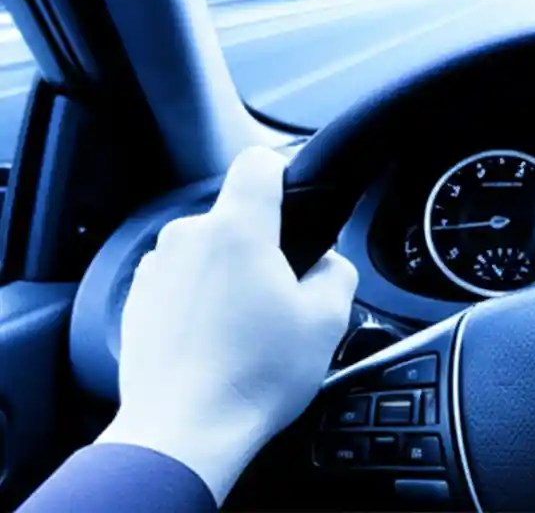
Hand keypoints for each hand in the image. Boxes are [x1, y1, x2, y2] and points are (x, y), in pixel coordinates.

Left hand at [98, 147, 357, 504]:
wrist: (185, 430)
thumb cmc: (253, 377)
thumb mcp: (328, 320)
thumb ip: (338, 271)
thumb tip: (327, 264)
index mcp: (238, 230)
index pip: (259, 162)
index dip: (284, 178)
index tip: (294, 209)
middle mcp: (189, 238)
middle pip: (235, 216)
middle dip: (261, 248)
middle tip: (280, 298)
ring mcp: (156, 269)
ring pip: (207, 252)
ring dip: (227, 276)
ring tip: (245, 329)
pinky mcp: (136, 300)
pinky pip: (180, 283)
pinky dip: (199, 303)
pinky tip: (215, 343)